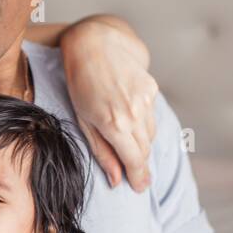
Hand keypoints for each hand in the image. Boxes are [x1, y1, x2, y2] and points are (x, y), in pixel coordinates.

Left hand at [60, 18, 157, 191]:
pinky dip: (142, 121)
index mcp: (115, 125)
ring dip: (141, 142)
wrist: (94, 45)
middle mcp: (135, 114)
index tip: (139, 188)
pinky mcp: (151, 88)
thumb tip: (117, 179)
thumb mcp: (84, 121)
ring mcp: (146, 100)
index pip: (135, 161)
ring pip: (150, 133)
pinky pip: (151, 114)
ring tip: (127, 140)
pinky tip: (128, 113)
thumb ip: (102, 152)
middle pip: (145, 149)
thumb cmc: (81, 84)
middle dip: (140, 163)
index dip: (139, 178)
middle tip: (135, 175)